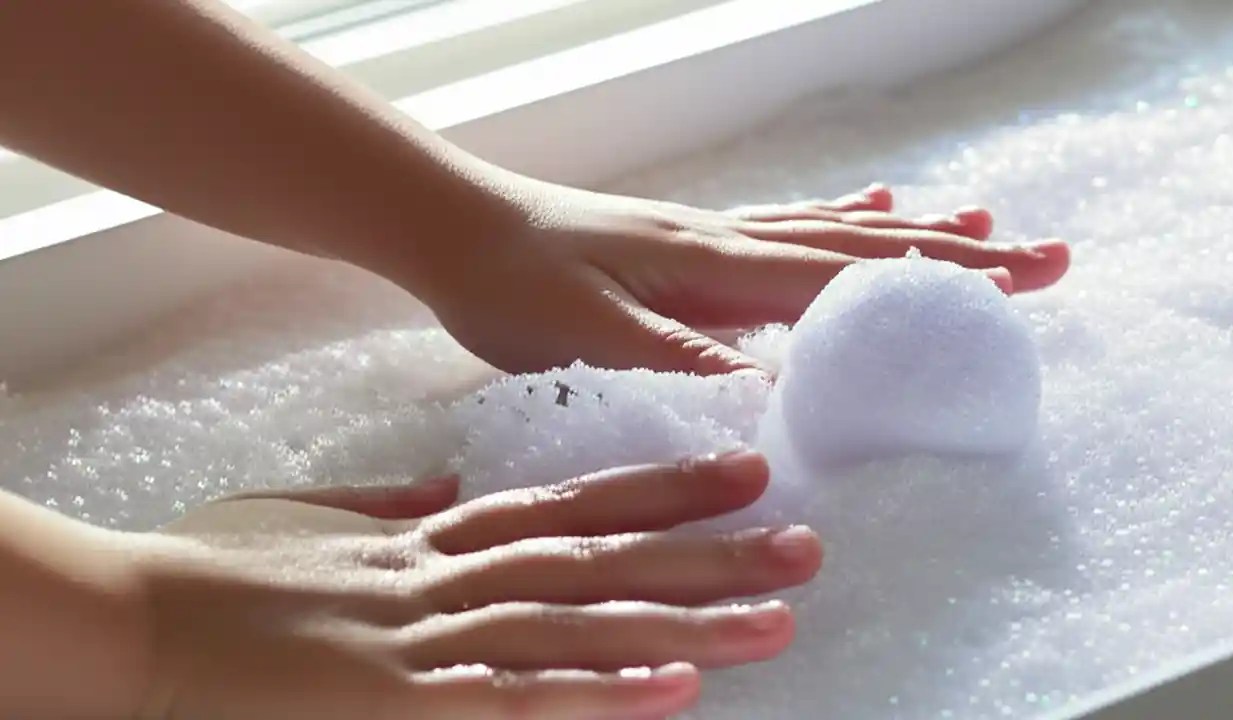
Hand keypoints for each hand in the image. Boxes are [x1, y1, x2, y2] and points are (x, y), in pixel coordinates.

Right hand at [134, 451, 819, 719]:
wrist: (152, 619)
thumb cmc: (233, 569)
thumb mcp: (326, 522)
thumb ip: (398, 511)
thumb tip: (446, 495)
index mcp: (445, 532)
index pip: (577, 499)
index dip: (667, 485)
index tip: (745, 471)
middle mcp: (460, 572)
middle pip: (607, 556)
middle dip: (711, 552)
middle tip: (805, 543)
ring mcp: (439, 635)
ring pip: (586, 620)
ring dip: (688, 618)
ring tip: (777, 619)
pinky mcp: (408, 699)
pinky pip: (519, 696)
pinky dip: (599, 690)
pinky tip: (672, 689)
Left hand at [417, 179, 1069, 375]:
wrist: (460, 230)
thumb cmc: (515, 288)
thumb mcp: (594, 341)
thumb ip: (687, 364)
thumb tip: (785, 392)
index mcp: (717, 265)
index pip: (848, 279)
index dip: (935, 289)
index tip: (1017, 288)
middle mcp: (729, 240)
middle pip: (863, 247)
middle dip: (956, 258)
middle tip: (1043, 257)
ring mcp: (713, 236)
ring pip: (833, 231)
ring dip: (912, 235)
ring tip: (982, 225)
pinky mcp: (691, 242)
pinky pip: (785, 227)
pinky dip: (840, 220)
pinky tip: (867, 208)